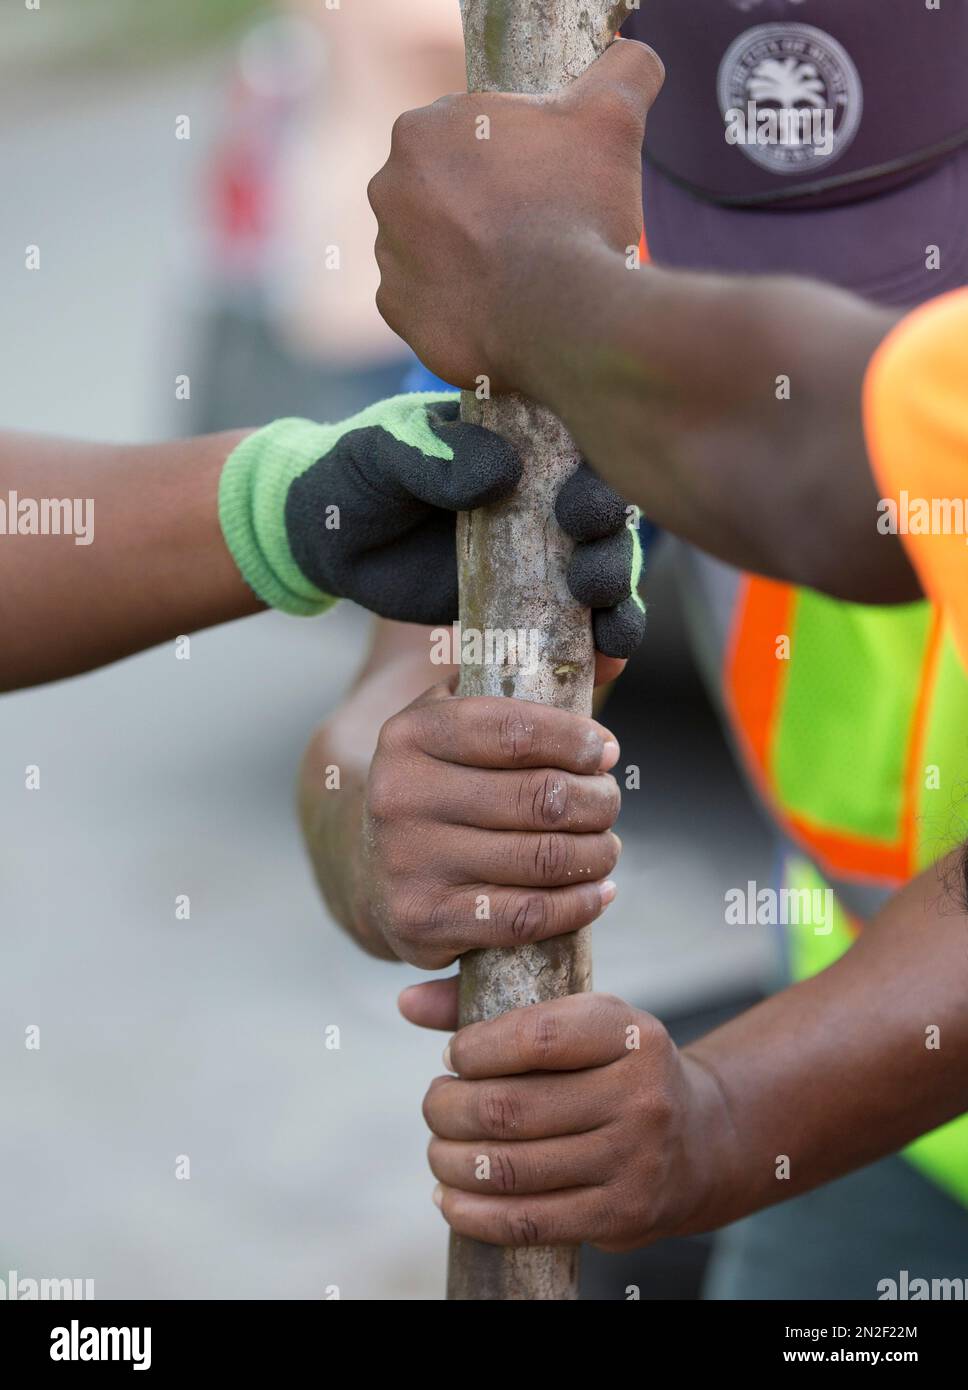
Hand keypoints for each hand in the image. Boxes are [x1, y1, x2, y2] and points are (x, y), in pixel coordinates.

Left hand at [222, 394, 645, 654]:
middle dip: (612, 552)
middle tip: (593, 580)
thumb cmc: (354, 475)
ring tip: (612, 633)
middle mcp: (545, 493)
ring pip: (601, 575)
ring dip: (617, 603)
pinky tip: (605, 664)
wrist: (323, 539)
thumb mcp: (385, 453)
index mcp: (524, 437)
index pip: (584, 452)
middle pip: (605, 521)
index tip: (579, 511)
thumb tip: (503, 471)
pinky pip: (570, 624)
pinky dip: (594, 645)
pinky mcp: (523, 604)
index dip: (598, 481)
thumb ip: (437, 459)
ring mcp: (539, 552)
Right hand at [358, 686, 622, 967]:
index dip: (576, 740)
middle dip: (597, 800)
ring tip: (606, 845)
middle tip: (609, 801)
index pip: (515, 730)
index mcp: (410, 734)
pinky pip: (526, 916)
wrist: (370, 867)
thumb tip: (616, 656)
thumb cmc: (440, 783)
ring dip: (596, 852)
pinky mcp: (423, 920)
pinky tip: (597, 890)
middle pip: (541, 798)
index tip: (605, 751)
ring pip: (542, 858)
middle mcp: (400, 796)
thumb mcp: (463, 721)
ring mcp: (408, 863)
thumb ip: (530, 680)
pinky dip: (578, 904)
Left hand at [368, 39, 663, 391]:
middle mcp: (388, 188)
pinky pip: (428, 302)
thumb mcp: (613, 120)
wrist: (557, 314)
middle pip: (446, 192)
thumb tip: (636, 57)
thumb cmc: (576, 210)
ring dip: (468, 255)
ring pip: (434, 247)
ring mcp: (387, 255)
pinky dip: (458, 304)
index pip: (470, 135)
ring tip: (519, 272)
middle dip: (485, 206)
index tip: (543, 183)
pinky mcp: (398, 311)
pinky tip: (497, 307)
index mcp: (421, 131)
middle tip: (535, 228)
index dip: (513, 159)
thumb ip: (623, 72)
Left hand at [413, 992, 730, 1250]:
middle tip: (436, 1104)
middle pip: (510, 1107)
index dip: (475, 1049)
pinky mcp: (623, 1215)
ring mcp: (635, 1160)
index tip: (454, 1058)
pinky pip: (529, 1221)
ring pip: (512, 1167)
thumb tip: (406, 1001)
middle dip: (449, 1108)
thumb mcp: (576, 1021)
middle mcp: (641, 1095)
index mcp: (630, 1033)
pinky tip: (450, 1197)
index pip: (535, 1037)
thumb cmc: (612, 1068)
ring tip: (439, 1148)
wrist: (697, 1142)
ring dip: (452, 1161)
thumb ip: (490, 1005)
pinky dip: (473, 1213)